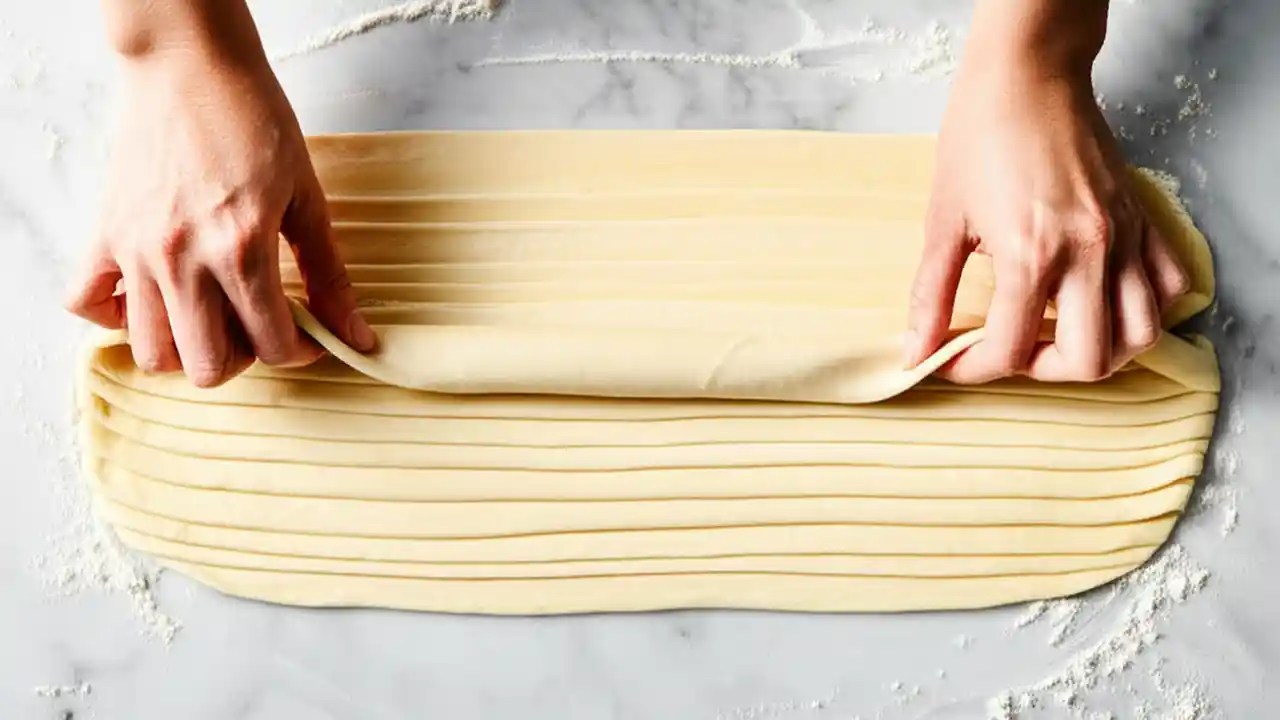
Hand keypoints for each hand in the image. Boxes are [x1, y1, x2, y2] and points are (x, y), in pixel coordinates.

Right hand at [66, 46, 373, 386]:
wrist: (190, 65)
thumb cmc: (253, 120)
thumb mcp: (307, 197)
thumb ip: (330, 272)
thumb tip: (356, 333)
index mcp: (242, 250)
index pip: (271, 345)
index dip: (299, 350)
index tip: (305, 334)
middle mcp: (183, 260)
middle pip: (207, 366)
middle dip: (243, 358)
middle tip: (256, 325)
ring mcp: (136, 251)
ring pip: (151, 351)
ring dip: (186, 347)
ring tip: (210, 315)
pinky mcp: (103, 234)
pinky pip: (86, 304)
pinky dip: (116, 317)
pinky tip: (153, 298)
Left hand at [905, 1, 1189, 383]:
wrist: (1027, 75)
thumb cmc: (980, 136)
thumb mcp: (942, 220)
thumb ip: (930, 293)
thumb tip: (914, 348)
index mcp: (1032, 255)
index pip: (1011, 351)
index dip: (972, 370)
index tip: (949, 362)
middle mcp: (1089, 253)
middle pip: (1089, 360)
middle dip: (1043, 371)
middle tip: (1010, 352)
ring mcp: (1124, 237)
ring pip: (1139, 334)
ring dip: (1099, 351)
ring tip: (1056, 335)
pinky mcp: (1143, 219)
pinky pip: (1168, 287)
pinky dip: (1143, 311)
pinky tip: (1102, 304)